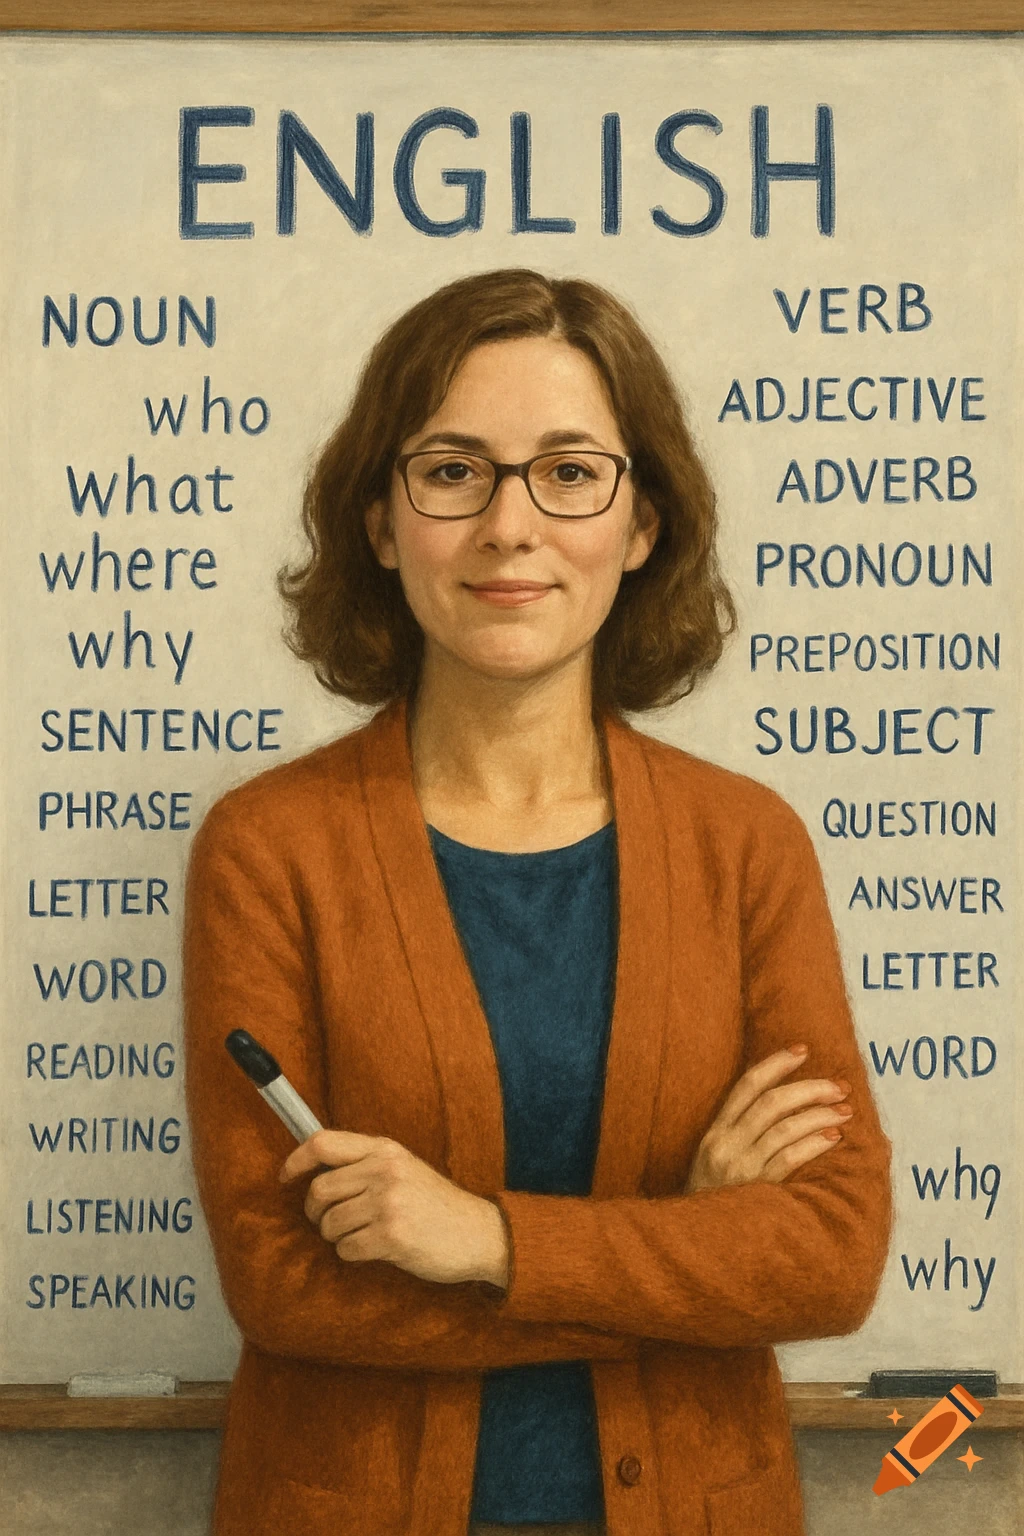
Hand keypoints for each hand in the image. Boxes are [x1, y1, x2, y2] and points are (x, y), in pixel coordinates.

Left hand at [280, 1131, 509, 1288]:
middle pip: (319, 1190)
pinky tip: (373, 1250)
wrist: (478, 1232)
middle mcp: (384, 1171)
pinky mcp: (391, 1237)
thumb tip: (314, 1169)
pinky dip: (352, 1254)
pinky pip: (346, 1249)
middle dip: (315, 1212)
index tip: (285, 1178)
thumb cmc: (435, 1203)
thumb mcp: (404, 1167)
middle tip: (328, 1221)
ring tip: (358, 1235)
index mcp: (385, 1148)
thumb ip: (366, 1162)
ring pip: (329, 1223)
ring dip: (335, 1236)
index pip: (323, 1142)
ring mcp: (388, 1203)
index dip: (296, 1161)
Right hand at [684, 1045, 852, 1193]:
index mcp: (715, 1132)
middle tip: (838, 1086)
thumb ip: (742, 1132)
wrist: (697, 1241)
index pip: (746, 1086)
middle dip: (809, 1088)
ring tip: (844, 1111)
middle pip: (771, 1102)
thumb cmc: (715, 1198)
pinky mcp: (756, 1190)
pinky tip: (832, 1138)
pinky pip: (789, 1158)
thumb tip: (789, 1104)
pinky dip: (813, 1144)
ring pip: (784, 1128)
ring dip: (819, 1115)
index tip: (802, 1050)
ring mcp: (740, 1167)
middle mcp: (725, 1144)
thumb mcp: (717, 1159)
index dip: (775, 1064)